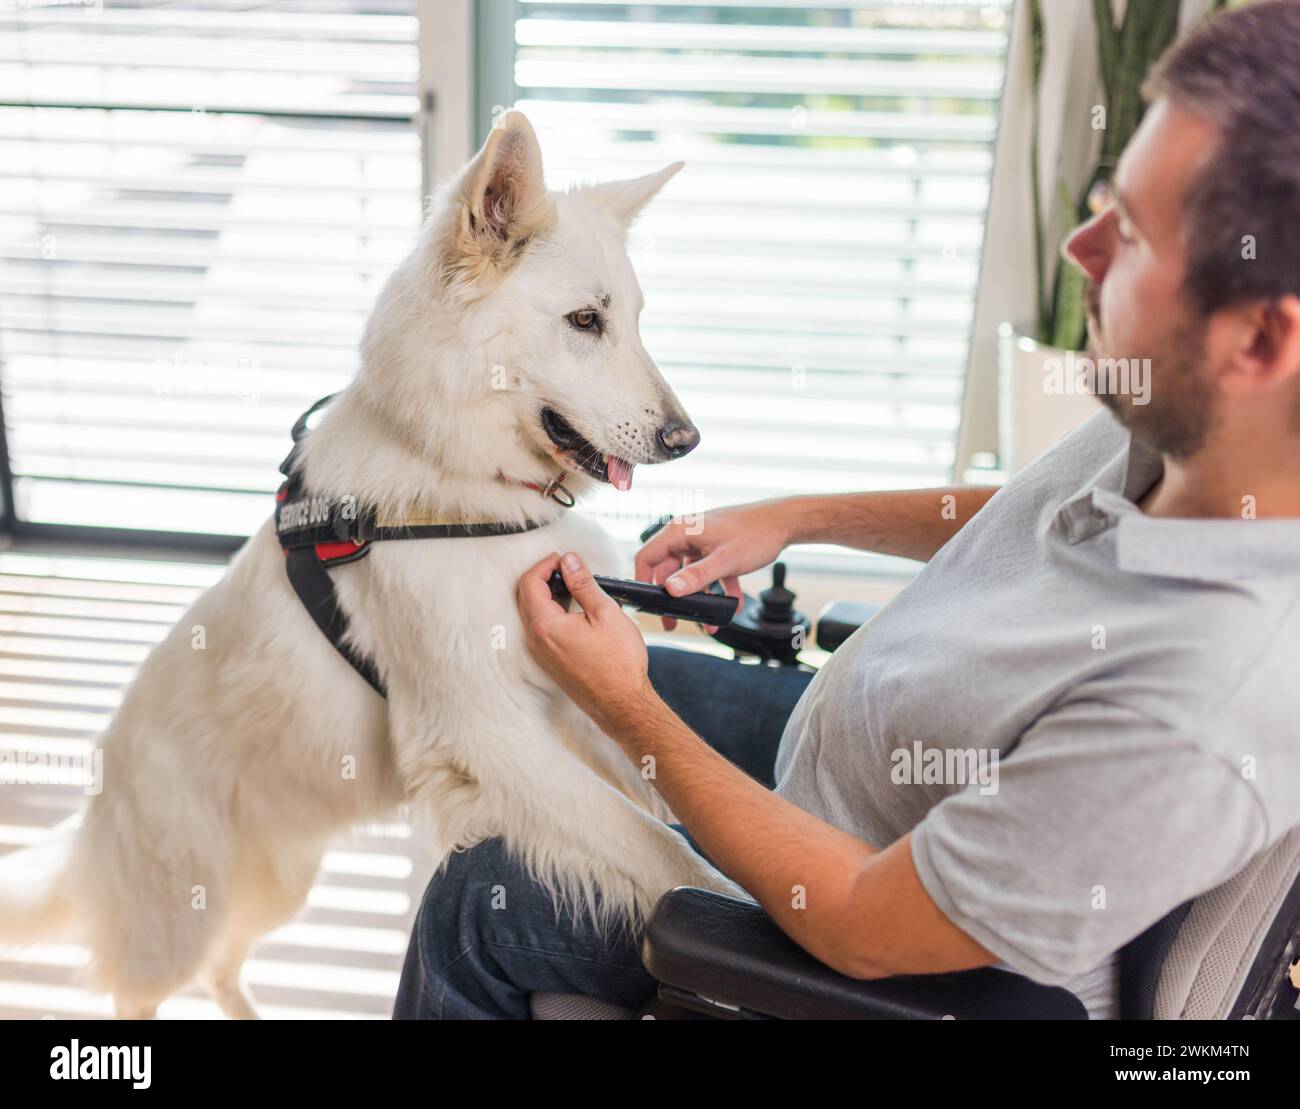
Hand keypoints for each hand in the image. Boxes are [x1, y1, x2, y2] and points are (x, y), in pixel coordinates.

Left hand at [517, 551, 657, 739]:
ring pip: (533, 613)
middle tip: (569, 569)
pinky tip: (575, 610)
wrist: (623, 704)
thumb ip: (583, 584)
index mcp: (545, 625)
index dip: (544, 565)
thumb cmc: (619, 664)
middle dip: (544, 577)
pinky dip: (552, 612)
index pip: (529, 583)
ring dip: (548, 595)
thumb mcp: (605, 614)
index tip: (564, 560)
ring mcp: (541, 653)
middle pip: (525, 596)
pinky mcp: (550, 661)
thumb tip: (570, 562)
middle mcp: (536, 640)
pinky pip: (541, 629)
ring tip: (576, 587)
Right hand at [634, 500, 794, 630]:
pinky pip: (710, 572)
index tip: (647, 604)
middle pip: (668, 569)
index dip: (642, 580)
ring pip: (691, 573)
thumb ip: (696, 576)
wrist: (785, 521)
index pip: (647, 556)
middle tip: (674, 620)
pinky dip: (717, 589)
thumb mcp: (724, 560)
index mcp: (681, 531)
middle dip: (673, 596)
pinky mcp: (717, 548)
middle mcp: (688, 534)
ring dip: (698, 596)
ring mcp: (703, 541)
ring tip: (705, 619)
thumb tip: (670, 590)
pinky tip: (729, 606)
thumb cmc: (756, 533)